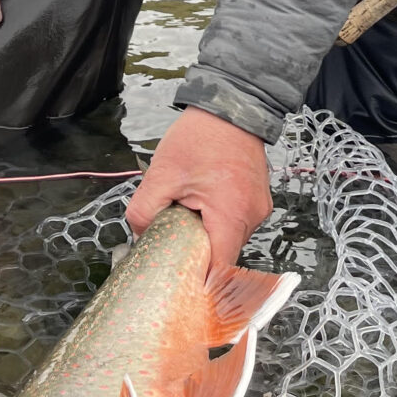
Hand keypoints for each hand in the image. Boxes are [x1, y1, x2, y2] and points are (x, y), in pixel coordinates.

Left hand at [126, 107, 272, 278]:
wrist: (231, 105)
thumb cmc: (200, 136)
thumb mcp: (162, 174)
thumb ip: (144, 212)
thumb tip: (138, 239)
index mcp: (231, 215)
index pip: (219, 270)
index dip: (199, 284)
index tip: (179, 291)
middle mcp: (252, 216)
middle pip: (224, 256)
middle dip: (198, 257)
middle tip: (172, 252)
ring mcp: (259, 208)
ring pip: (230, 240)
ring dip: (209, 238)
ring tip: (186, 220)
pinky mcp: (258, 200)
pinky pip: (237, 223)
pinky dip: (219, 223)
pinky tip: (201, 208)